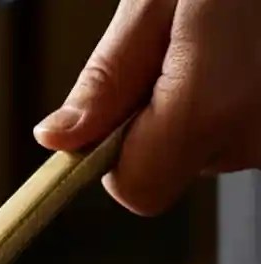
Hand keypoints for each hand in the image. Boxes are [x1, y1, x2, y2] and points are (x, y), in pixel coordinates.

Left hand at [34, 0, 260, 216]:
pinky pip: (240, 129)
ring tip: (222, 36)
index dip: (109, 158)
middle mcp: (256, 134)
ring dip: (196, 103)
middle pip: (171, 166)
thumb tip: (59, 139)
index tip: (108, 111)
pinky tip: (246, 49)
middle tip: (179, 45)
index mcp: (211, 106)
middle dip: (154, 117)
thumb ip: (109, 77)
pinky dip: (231, 96)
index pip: (136, 189)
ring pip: (207, 147)